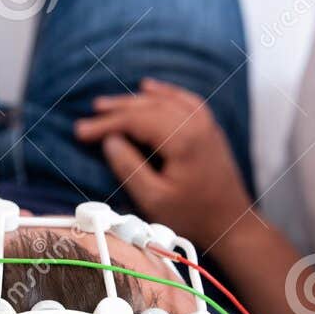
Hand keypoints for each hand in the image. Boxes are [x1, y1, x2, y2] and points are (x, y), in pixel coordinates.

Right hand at [74, 78, 251, 250]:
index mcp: (182, 139)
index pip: (136, 120)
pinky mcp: (210, 130)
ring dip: (136, 100)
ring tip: (110, 104)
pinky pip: (184, 100)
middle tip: (92, 113)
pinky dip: (164, 93)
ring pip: (165, 100)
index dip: (106, 124)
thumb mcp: (153, 199)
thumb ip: (129, 167)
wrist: (233, 224)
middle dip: (117, 109)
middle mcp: (196, 124)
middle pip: (149, 106)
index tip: (81, 131)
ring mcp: (206, 124)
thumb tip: (110, 141)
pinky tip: (150, 89)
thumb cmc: (194, 217)